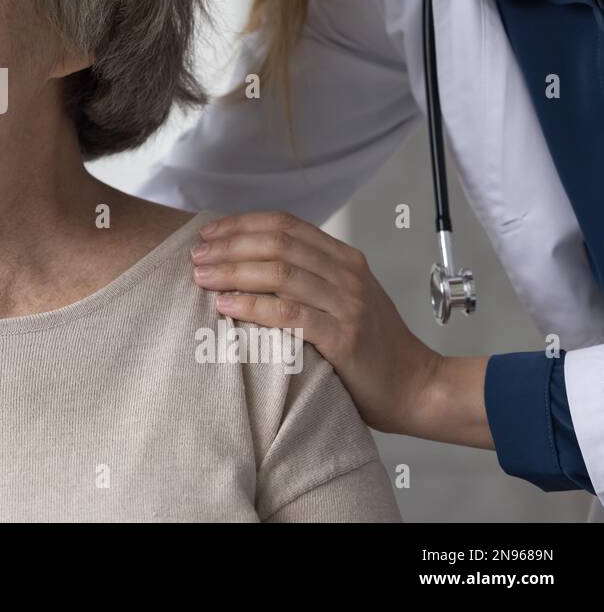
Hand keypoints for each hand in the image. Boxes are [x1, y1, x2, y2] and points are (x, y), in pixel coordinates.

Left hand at [189, 210, 441, 435]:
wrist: (416, 387)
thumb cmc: (371, 347)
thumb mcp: (343, 298)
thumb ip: (307, 277)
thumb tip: (247, 264)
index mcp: (344, 258)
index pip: (284, 224)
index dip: (241, 224)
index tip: (207, 234)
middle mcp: (347, 274)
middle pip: (277, 243)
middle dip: (229, 246)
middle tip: (195, 256)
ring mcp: (348, 304)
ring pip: (280, 273)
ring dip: (233, 272)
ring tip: (201, 277)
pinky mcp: (344, 337)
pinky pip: (290, 313)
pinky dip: (253, 306)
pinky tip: (226, 306)